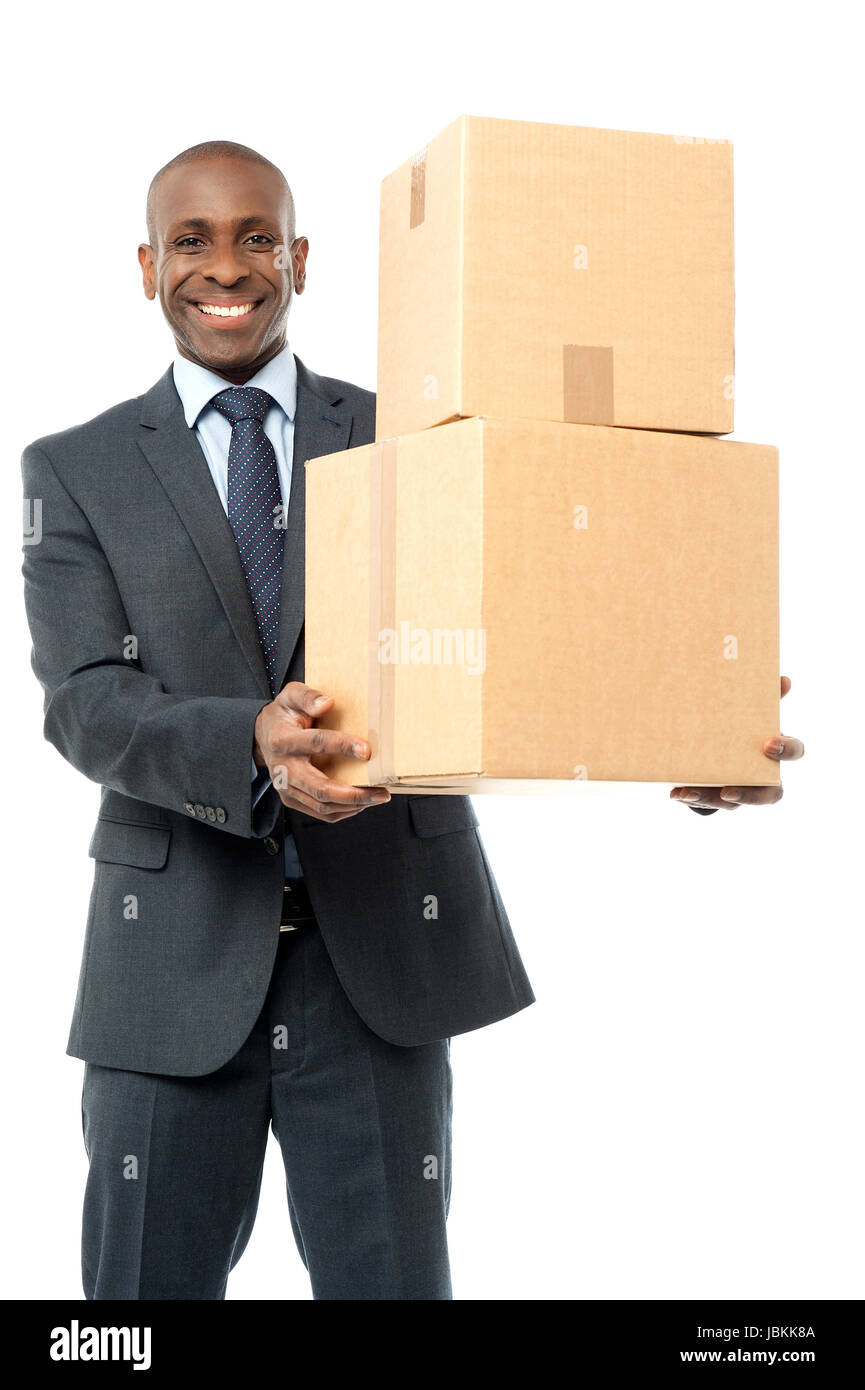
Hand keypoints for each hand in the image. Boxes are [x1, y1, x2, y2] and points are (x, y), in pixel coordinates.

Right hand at [253, 682, 390, 822]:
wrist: (262, 736)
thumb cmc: (283, 715)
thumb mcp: (291, 696)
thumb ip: (308, 697)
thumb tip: (327, 703)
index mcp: (283, 740)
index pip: (316, 743)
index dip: (342, 746)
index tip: (367, 751)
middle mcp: (283, 768)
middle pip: (320, 788)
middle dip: (354, 794)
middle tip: (381, 792)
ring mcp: (286, 788)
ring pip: (322, 806)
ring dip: (353, 805)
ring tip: (378, 797)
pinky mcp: (291, 799)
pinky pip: (320, 813)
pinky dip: (343, 811)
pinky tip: (361, 803)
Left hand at [670, 675, 803, 811]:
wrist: (720, 744)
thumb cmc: (743, 725)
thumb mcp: (752, 711)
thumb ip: (765, 698)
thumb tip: (784, 679)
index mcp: (777, 750)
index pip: (795, 751)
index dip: (786, 750)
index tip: (767, 744)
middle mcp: (765, 776)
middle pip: (770, 794)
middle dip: (749, 795)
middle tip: (727, 790)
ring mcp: (744, 790)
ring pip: (733, 803)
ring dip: (711, 799)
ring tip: (689, 793)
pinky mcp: (722, 797)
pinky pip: (710, 802)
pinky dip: (694, 798)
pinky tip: (677, 793)